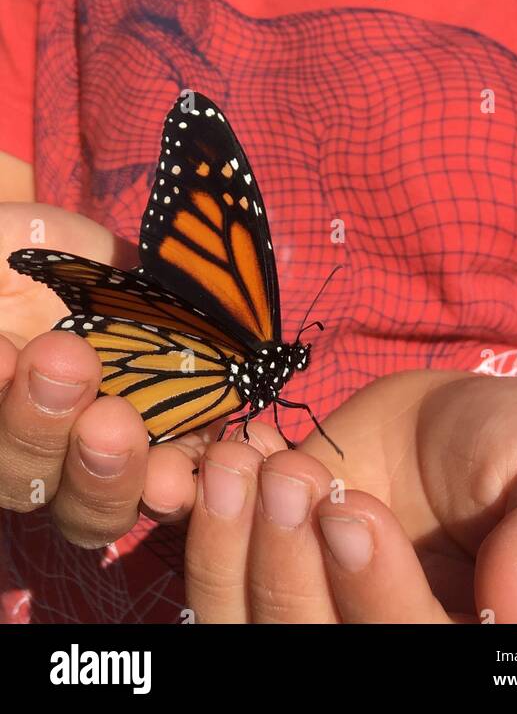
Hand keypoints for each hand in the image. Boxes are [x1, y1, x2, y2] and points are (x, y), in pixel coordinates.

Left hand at [0, 203, 219, 545]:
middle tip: (111, 423)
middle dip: (106, 478)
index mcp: (143, 434)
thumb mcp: (155, 282)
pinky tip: (1, 349)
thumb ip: (199, 319)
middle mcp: (73, 454)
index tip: (170, 482)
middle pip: (91, 514)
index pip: (162, 491)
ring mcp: (13, 437)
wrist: (16, 236)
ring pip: (22, 482)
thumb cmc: (93, 262)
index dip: (169, 495)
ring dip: (40, 427)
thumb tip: (255, 356)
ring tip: (54, 357)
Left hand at [184, 369, 516, 622]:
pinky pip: (210, 568)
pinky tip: (205, 460)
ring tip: (239, 462)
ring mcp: (312, 608)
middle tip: (289, 475)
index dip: (374, 597)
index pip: (409, 652)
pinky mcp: (266, 563)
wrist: (473, 431)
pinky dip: (192, 519)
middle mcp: (376, 642)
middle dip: (284, 570)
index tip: (352, 509)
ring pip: (241, 625)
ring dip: (223, 549)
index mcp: (460, 646)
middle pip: (307, 651)